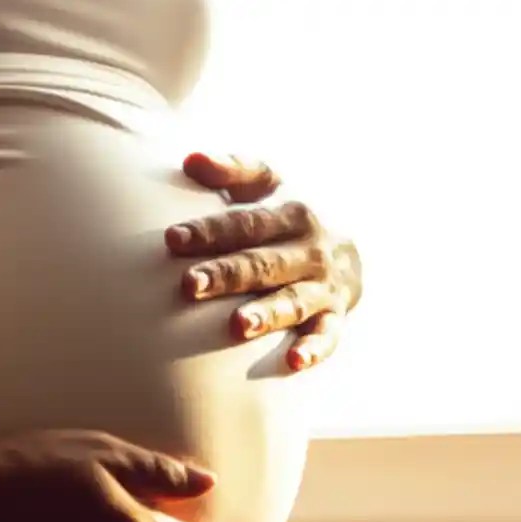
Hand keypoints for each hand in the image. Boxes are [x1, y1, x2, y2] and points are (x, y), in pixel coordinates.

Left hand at [170, 153, 362, 370]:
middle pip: (263, 263)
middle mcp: (310, 249)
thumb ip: (232, 170)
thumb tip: (190, 159)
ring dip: (268, 314)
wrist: (348, 252)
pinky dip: (314, 348)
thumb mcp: (269, 188)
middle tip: (189, 285)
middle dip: (227, 275)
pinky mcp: (334, 317)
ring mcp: (324, 286)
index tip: (172, 238)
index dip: (209, 230)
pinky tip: (294, 361)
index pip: (245, 223)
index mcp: (291, 214)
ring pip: (293, 300)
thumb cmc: (287, 220)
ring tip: (238, 326)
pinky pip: (328, 336)